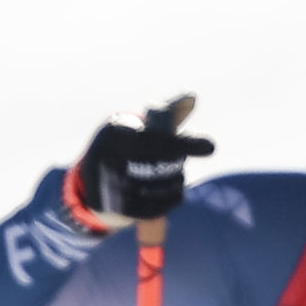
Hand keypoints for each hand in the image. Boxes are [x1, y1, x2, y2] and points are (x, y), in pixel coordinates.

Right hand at [71, 98, 210, 225]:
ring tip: (176, 180)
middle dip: (175, 168)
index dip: (182, 144)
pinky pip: (149, 209)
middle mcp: (105, 154)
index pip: (154, 138)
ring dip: (172, 186)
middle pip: (155, 166)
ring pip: (154, 189)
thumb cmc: (127, 144)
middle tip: (182, 170)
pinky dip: (167, 203)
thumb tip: (193, 95)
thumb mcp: (142, 125)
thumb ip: (168, 112)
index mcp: (115, 130)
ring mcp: (105, 182)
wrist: (94, 177)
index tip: (210, 146)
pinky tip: (172, 195)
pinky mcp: (109, 205)